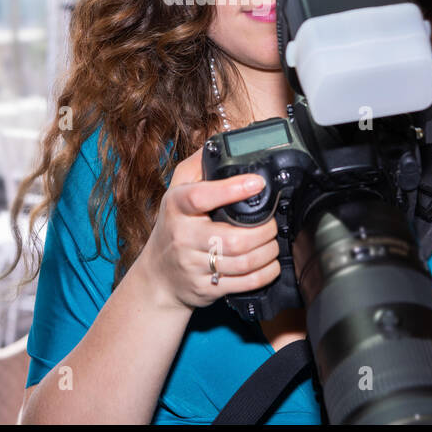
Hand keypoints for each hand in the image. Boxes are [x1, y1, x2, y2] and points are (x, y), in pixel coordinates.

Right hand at [138, 146, 281, 311]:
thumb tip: (221, 143)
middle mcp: (183, 236)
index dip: (232, 189)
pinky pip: (243, 283)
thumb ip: (198, 166)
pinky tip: (270, 264)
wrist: (158, 276)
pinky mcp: (205, 288)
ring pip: (242, 262)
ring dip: (268, 252)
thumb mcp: (176, 190)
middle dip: (264, 231)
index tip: (257, 182)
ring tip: (273, 243)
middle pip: (233, 238)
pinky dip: (265, 274)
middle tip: (273, 224)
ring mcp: (193, 265)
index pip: (201, 196)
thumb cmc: (173, 227)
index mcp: (177, 206)